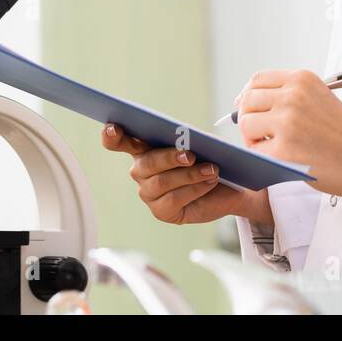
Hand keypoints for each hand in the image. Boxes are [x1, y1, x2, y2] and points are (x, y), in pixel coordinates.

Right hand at [101, 123, 262, 224]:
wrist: (229, 187)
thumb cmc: (209, 159)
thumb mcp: (198, 144)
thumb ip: (186, 140)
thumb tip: (184, 139)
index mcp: (144, 148)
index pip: (119, 141)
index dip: (112, 136)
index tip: (113, 128)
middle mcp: (141, 171)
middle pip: (146, 163)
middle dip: (168, 158)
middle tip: (190, 155)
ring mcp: (148, 193)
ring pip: (161, 182)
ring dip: (189, 175)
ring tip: (211, 170)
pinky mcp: (161, 211)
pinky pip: (173, 200)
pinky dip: (194, 189)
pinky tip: (209, 182)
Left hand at [236, 69, 341, 199]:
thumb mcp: (319, 97)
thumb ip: (288, 94)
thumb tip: (245, 100)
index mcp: (302, 79)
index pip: (258, 80)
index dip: (247, 94)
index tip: (246, 107)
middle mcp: (293, 96)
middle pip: (248, 101)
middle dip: (248, 118)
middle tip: (258, 133)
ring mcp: (287, 122)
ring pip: (246, 124)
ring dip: (252, 137)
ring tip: (269, 146)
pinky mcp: (283, 150)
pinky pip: (254, 149)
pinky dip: (259, 156)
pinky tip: (275, 159)